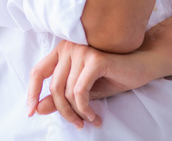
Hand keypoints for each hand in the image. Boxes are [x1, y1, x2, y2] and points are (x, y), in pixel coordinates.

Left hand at [26, 39, 155, 128]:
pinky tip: (94, 115)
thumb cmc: (111, 76)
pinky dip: (85, 108)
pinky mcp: (95, 59)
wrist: (140, 67)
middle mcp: (69, 46)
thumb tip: (38, 109)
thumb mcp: (82, 91)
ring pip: (67, 92)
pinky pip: (80, 91)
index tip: (31, 112)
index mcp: (63, 50)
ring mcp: (82, 50)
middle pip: (53, 87)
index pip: (38, 72)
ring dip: (78, 113)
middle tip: (77, 124)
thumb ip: (60, 98)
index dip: (32, 93)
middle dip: (63, 111)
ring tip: (90, 120)